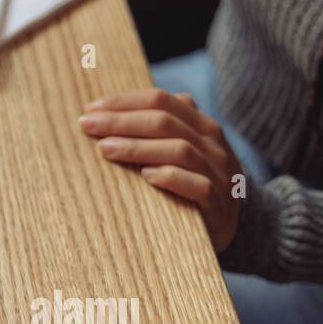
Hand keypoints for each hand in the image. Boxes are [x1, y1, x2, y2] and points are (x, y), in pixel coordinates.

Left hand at [79, 88, 243, 251]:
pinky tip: (145, 177)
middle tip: (87, 125)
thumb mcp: (180, 150)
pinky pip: (197, 185)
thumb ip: (155, 132)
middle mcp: (213, 144)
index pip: (160, 100)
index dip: (123, 102)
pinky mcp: (218, 202)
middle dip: (121, 121)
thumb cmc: (192, 182)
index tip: (90, 108)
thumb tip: (100, 115)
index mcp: (201, 124)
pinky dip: (170, 177)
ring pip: (179, 150)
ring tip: (105, 149)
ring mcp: (219, 172)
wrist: (235, 223)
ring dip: (137, 147)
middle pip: (164, 121)